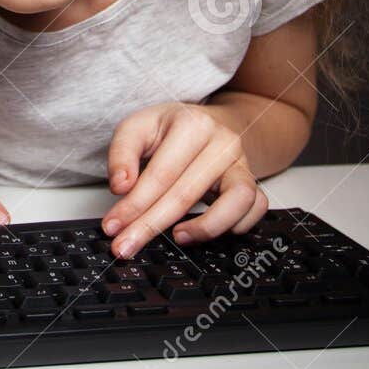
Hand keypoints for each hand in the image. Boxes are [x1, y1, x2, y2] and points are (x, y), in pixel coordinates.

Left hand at [100, 102, 268, 258]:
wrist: (205, 122)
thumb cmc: (167, 129)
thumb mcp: (137, 127)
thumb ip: (122, 153)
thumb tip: (120, 187)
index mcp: (192, 124)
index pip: (161, 174)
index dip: (134, 204)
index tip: (112, 227)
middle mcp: (223, 143)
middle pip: (187, 193)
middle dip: (151, 226)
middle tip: (126, 246)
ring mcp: (242, 163)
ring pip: (238, 200)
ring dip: (206, 227)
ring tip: (177, 237)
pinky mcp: (252, 181)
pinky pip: (256, 208)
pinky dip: (237, 225)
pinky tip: (206, 230)